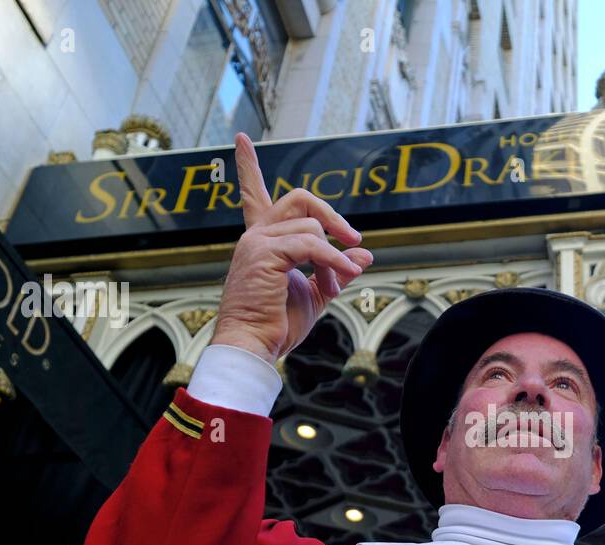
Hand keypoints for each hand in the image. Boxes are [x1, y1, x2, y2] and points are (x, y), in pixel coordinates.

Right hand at [212, 132, 373, 363]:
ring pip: (312, 226)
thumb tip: (364, 254)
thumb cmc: (277, 324)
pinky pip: (312, 245)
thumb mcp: (315, 294)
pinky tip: (340, 277)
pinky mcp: (264, 253)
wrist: (254, 346)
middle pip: (300, 198)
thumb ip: (337, 269)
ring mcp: (257, 241)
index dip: (248, 167)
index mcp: (262, 240)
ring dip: (335, 257)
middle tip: (354, 240)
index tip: (241, 139)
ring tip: (336, 283)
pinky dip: (333, 261)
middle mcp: (256, 235)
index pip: (253, 195)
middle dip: (333, 216)